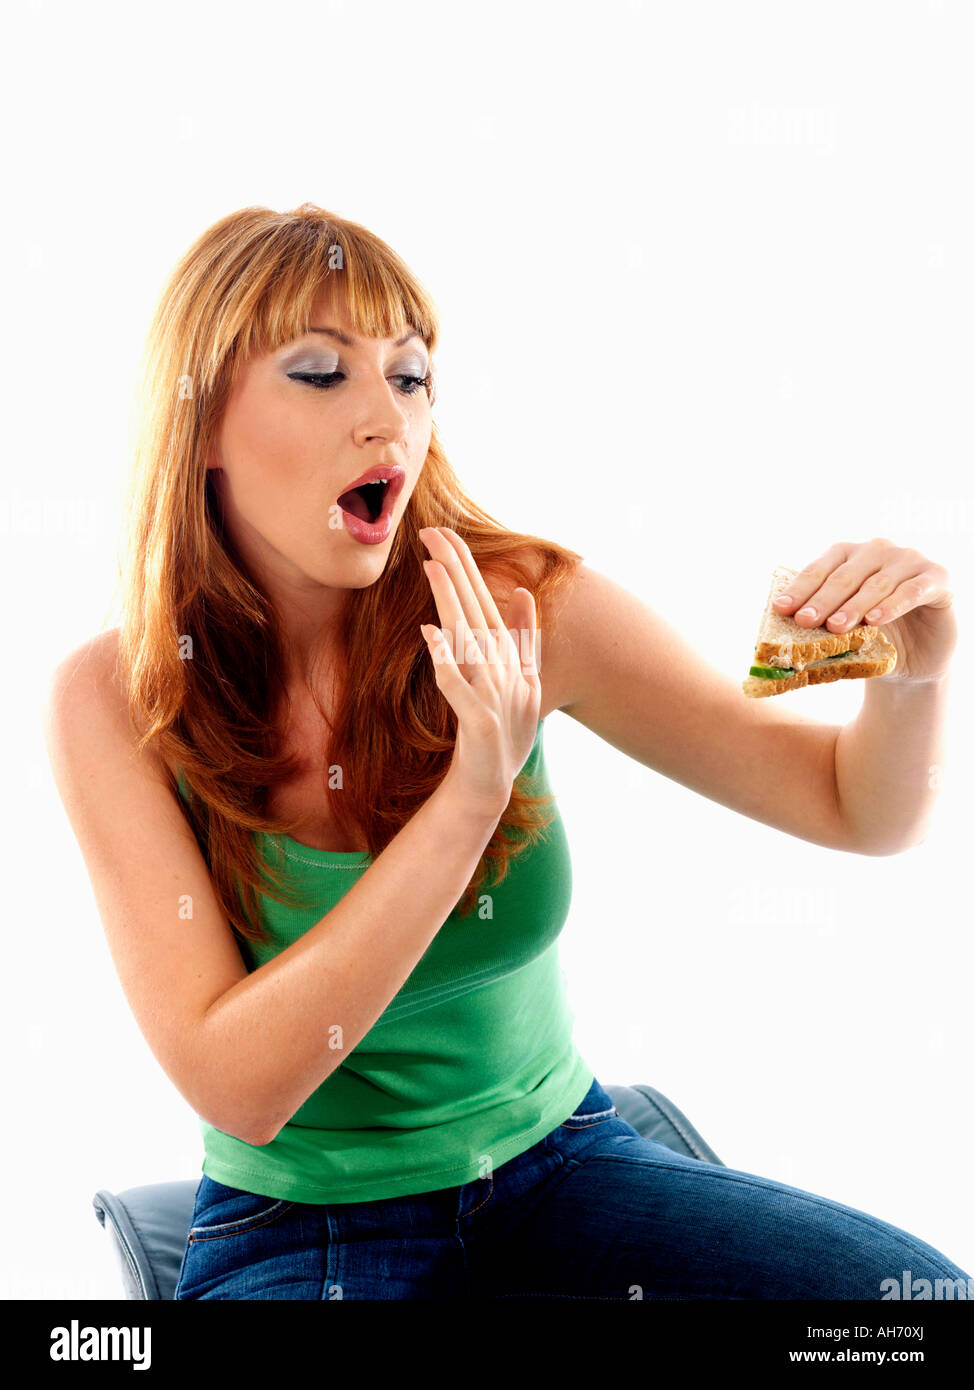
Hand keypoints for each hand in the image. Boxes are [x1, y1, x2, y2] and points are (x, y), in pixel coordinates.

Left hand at [418, 525, 540, 815]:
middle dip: (456, 568)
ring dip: (452, 601)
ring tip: (432, 566)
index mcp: (506, 656)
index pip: (483, 601)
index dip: (466, 567)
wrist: (490, 784)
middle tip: (431, 531)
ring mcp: (493, 694)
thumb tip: (523, 591)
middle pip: (476, 609)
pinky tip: (432, 633)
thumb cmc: (499, 730)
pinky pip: (458, 686)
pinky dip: (447, 660)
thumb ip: (522, 636)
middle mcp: (502, 669)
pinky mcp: (479, 721)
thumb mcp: (521, 680)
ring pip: (468, 639)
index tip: (444, 534)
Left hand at [772, 538, 956, 682]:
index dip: (799, 589)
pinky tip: (875, 621)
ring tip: (835, 627)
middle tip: (805, 620)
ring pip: (876, 584)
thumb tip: (782, 634)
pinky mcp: (937, 578)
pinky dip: (892, 606)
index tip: (780, 609)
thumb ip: (819, 625)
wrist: (916, 660)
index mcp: (849, 556)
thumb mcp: (842, 632)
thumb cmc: (872, 639)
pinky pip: (912, 591)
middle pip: (845, 576)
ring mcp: (909, 560)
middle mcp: (879, 551)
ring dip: (854, 606)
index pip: (820, 569)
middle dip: (822, 600)